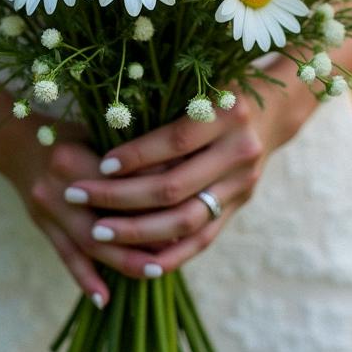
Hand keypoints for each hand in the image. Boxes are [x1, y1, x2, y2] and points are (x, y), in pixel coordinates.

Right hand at [0, 96, 160, 308]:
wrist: (15, 143)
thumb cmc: (68, 133)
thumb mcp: (96, 132)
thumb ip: (127, 155)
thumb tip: (173, 176)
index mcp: (73, 160)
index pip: (120, 184)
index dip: (152, 195)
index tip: (185, 204)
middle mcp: (57, 189)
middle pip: (105, 221)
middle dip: (142, 238)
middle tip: (178, 246)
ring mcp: (47, 212)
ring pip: (89, 244)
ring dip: (122, 261)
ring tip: (154, 272)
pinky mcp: (42, 227)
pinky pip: (66, 256)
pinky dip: (85, 279)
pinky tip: (103, 299)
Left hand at [63, 78, 316, 278]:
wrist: (273, 110)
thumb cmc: (217, 90)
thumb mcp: (196, 87)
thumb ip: (163, 109)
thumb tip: (106, 139)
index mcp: (228, 113)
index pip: (176, 142)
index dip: (136, 156)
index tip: (99, 165)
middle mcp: (240, 151)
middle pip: (175, 186)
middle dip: (122, 196)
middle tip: (79, 196)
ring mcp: (242, 184)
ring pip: (186, 220)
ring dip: (138, 231)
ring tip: (98, 232)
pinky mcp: (239, 206)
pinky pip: (202, 239)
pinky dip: (171, 255)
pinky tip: (138, 264)